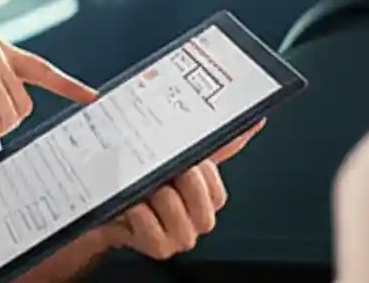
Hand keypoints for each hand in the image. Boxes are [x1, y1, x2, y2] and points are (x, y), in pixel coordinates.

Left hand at [97, 120, 265, 259]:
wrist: (111, 204)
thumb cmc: (147, 178)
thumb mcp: (178, 152)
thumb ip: (216, 140)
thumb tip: (256, 120)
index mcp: (208, 196)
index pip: (217, 185)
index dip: (201, 169)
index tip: (186, 158)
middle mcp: (199, 218)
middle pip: (204, 199)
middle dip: (183, 179)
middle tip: (165, 167)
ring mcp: (181, 236)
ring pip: (178, 213)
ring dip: (158, 196)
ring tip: (144, 186)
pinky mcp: (159, 248)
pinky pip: (154, 232)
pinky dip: (140, 214)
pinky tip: (131, 204)